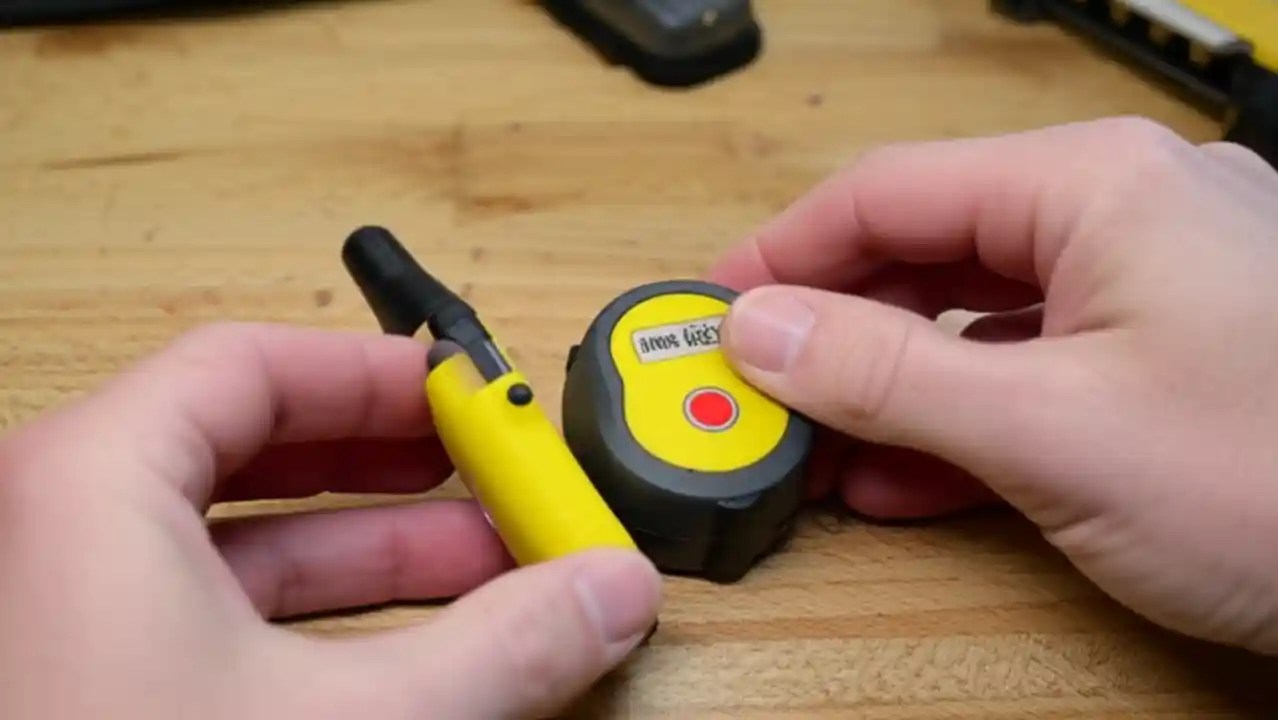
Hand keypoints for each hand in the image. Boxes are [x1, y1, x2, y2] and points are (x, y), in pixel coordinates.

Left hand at [0, 323, 661, 718]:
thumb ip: (499, 648)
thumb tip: (604, 593)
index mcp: (86, 491)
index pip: (252, 365)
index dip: (378, 373)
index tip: (467, 394)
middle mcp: (57, 540)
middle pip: (248, 441)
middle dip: (387, 459)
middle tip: (485, 468)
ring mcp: (67, 619)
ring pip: (237, 538)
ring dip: (370, 542)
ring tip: (483, 559)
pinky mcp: (91, 687)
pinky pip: (215, 612)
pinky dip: (318, 614)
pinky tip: (411, 642)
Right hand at [707, 117, 1277, 655]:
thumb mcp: (1049, 431)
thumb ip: (886, 375)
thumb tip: (757, 331)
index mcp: (1094, 185)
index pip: (887, 193)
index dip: (781, 256)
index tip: (708, 315)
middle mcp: (1121, 212)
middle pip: (926, 251)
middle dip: (830, 331)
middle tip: (751, 394)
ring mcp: (1149, 285)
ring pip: (972, 317)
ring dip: (887, 388)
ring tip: (813, 451)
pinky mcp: (1163, 356)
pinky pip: (1028, 369)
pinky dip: (959, 422)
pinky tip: (904, 477)